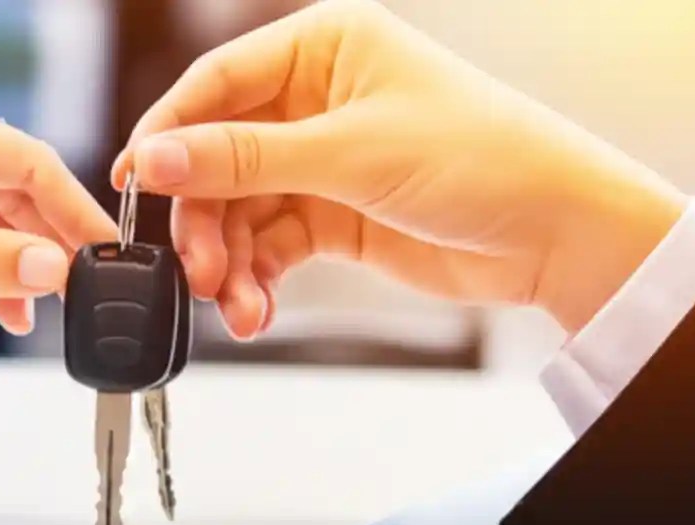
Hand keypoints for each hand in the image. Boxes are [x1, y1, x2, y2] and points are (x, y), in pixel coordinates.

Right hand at [113, 0, 686, 336]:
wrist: (558, 233)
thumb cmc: (483, 158)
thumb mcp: (350, 153)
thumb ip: (244, 159)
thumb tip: (157, 157)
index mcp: (323, 47)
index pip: (217, 85)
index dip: (170, 135)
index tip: (135, 184)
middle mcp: (317, 97)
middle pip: (220, 157)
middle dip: (205, 218)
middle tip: (197, 267)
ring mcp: (323, 158)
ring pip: (242, 209)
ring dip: (230, 260)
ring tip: (234, 302)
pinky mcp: (335, 213)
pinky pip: (272, 244)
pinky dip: (258, 278)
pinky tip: (256, 308)